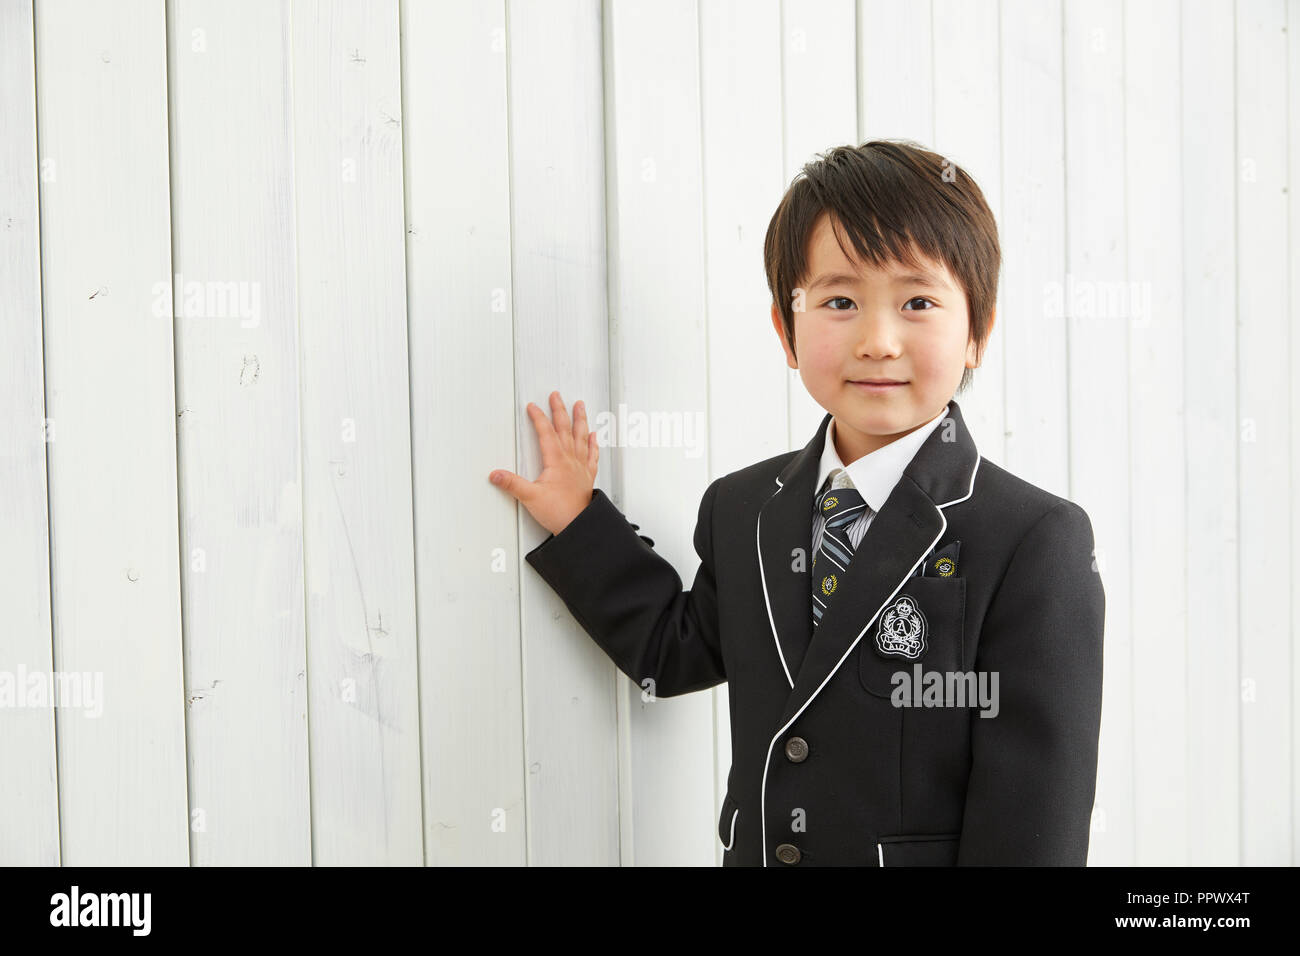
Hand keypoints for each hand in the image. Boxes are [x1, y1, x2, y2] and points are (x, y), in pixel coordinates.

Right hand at [489, 391, 598, 535]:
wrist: (580, 526)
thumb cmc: (559, 513)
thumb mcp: (530, 498)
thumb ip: (512, 484)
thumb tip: (495, 474)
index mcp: (556, 462)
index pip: (546, 433)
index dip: (538, 418)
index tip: (532, 406)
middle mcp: (570, 461)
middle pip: (565, 429)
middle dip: (559, 410)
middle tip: (556, 395)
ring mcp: (580, 468)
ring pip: (581, 437)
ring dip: (579, 420)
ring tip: (580, 405)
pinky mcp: (587, 477)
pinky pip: (591, 455)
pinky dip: (592, 443)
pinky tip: (594, 435)